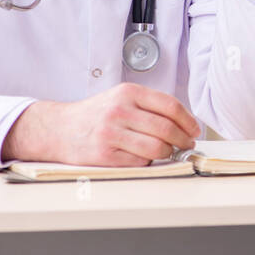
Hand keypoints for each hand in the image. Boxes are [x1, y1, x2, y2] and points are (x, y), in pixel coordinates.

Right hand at [8, 83, 200, 165]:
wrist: (59, 129)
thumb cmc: (95, 114)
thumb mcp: (120, 97)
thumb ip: (149, 105)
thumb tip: (184, 121)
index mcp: (127, 93)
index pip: (170, 106)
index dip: (188, 121)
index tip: (194, 130)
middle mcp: (119, 111)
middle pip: (166, 129)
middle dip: (183, 140)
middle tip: (187, 144)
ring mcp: (111, 134)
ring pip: (156, 148)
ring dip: (168, 153)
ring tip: (168, 152)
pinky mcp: (105, 155)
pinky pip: (140, 162)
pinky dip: (148, 162)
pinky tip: (144, 157)